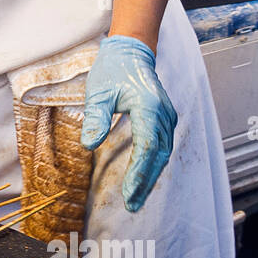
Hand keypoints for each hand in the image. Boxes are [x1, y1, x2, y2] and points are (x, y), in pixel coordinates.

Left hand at [80, 35, 177, 212]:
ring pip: (163, 153)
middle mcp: (163, 114)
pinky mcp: (165, 119)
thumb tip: (89, 145)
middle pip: (158, 155)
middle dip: (145, 182)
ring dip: (150, 176)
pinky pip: (162, 146)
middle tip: (132, 204)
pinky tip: (143, 179)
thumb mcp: (98, 93)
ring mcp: (167, 116)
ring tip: (136, 198)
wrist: (131, 52)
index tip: (130, 193)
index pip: (146, 147)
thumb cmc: (113, 70)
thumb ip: (96, 118)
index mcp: (149, 107)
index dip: (139, 173)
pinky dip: (153, 164)